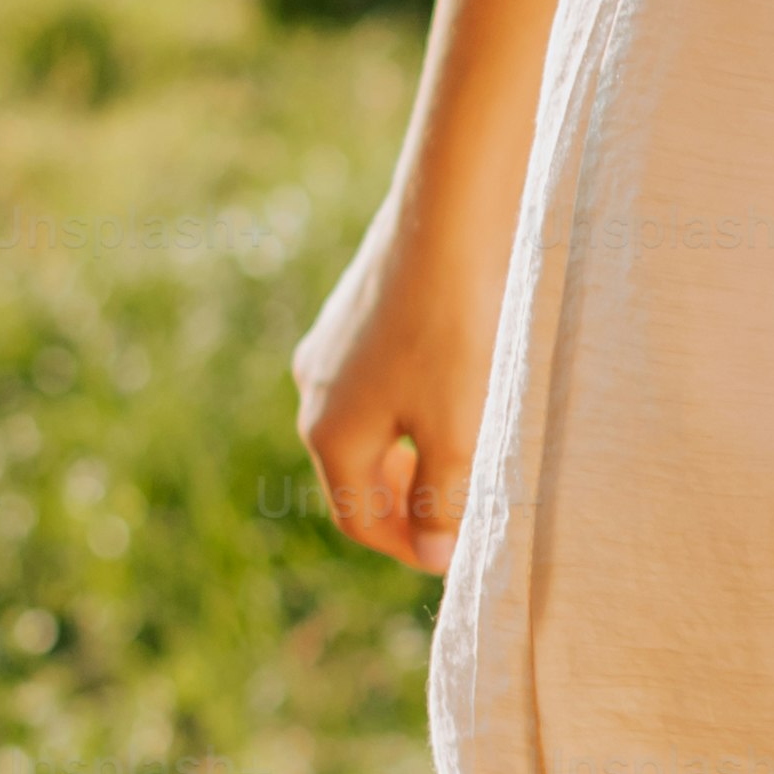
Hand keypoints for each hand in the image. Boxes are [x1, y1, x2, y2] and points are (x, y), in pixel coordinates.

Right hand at [290, 180, 509, 575]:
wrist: (448, 218)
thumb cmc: (455, 330)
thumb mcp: (458, 431)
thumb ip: (445, 499)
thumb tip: (436, 551)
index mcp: (330, 432)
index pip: (356, 517)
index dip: (405, 547)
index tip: (455, 556)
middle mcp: (314, 391)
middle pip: (353, 473)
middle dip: (402, 503)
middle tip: (457, 515)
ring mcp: (329, 348)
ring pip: (364, 425)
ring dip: (405, 455)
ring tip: (458, 458)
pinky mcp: (354, 313)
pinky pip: (373, 382)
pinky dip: (407, 408)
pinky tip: (454, 391)